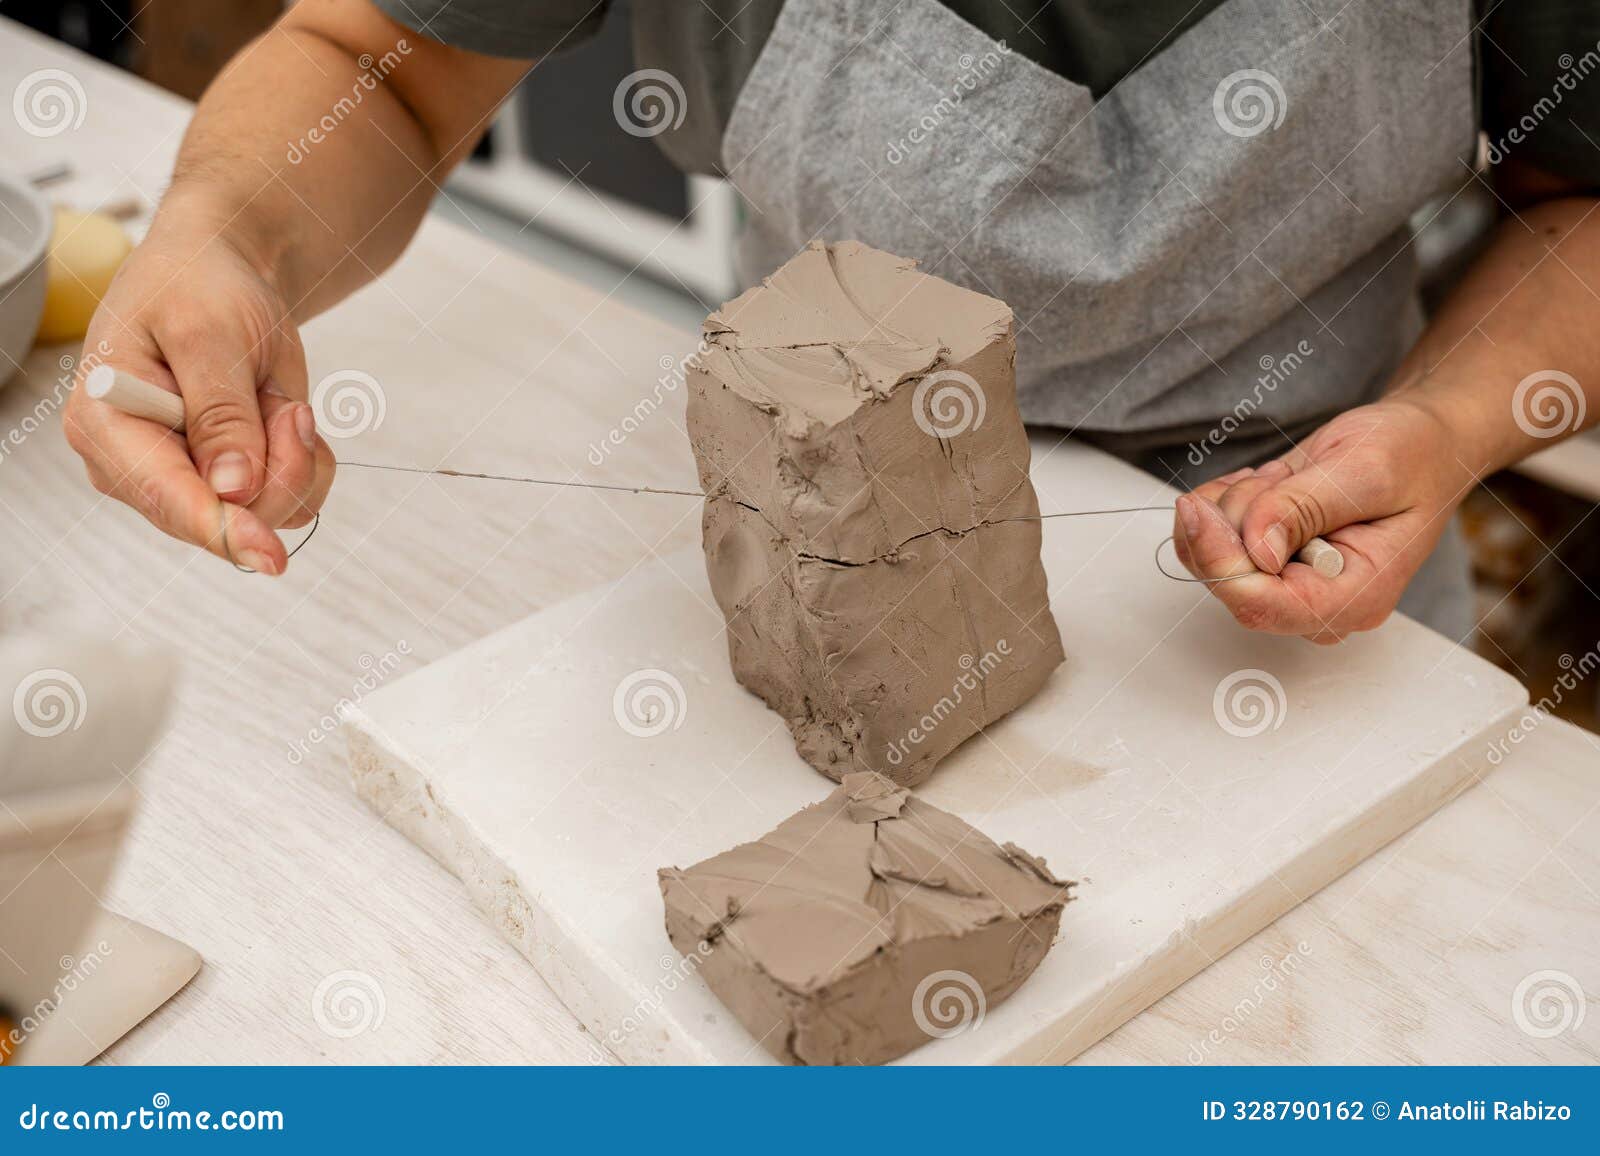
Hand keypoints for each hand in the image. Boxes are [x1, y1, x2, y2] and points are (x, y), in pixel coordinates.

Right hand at [62, 203, 333, 573]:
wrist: (219, 273)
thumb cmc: (197, 287)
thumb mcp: (211, 334)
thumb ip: (221, 412)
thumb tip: (231, 488)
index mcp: (105, 425)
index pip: (165, 496)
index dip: (221, 528)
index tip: (268, 555)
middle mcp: (138, 466)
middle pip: (225, 514)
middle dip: (277, 463)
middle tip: (286, 405)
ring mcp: (186, 480)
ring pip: (268, 512)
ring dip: (295, 455)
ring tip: (274, 397)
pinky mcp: (228, 485)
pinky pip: (292, 501)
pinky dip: (306, 459)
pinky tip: (283, 414)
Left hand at [1172, 399, 1473, 643]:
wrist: (1419, 443)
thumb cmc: (1411, 456)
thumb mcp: (1364, 470)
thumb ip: (1305, 509)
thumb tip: (1256, 550)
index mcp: (1353, 599)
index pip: (1262, 606)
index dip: (1220, 562)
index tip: (1196, 510)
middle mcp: (1315, 605)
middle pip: (1230, 579)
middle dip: (1238, 515)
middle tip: (1285, 477)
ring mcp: (1287, 586)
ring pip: (1213, 554)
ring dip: (1237, 502)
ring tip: (1291, 479)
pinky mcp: (1265, 564)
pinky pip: (1210, 539)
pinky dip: (1227, 501)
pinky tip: (1270, 485)